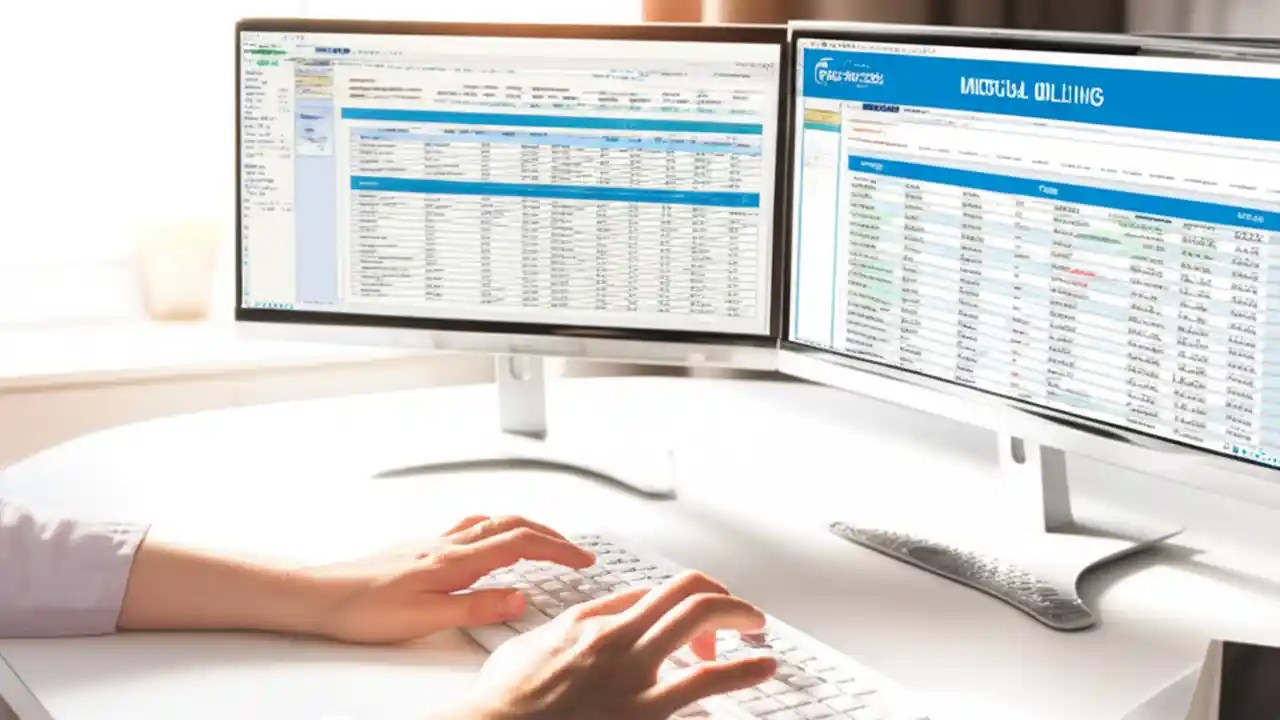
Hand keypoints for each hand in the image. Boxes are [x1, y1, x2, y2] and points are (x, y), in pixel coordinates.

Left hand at [299, 515, 594, 642]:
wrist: (320, 594)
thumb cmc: (364, 609)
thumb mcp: (427, 618)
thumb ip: (477, 607)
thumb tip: (519, 598)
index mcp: (456, 560)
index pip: (521, 544)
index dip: (558, 549)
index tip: (582, 560)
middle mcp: (448, 543)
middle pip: (513, 525)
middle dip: (551, 535)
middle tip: (576, 551)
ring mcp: (434, 541)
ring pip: (493, 522)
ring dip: (526, 527)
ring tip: (545, 541)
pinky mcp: (421, 546)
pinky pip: (471, 526)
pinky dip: (496, 527)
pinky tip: (490, 539)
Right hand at [446, 571, 776, 719]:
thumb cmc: (504, 703)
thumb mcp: (531, 646)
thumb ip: (570, 629)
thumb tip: (596, 618)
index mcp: (590, 623)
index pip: (652, 593)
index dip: (682, 601)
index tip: (695, 619)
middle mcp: (615, 637)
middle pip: (683, 593)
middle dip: (721, 597)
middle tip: (741, 615)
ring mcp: (631, 673)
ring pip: (697, 618)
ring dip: (737, 615)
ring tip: (756, 627)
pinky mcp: (642, 711)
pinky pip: (703, 681)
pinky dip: (742, 669)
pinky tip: (763, 666)